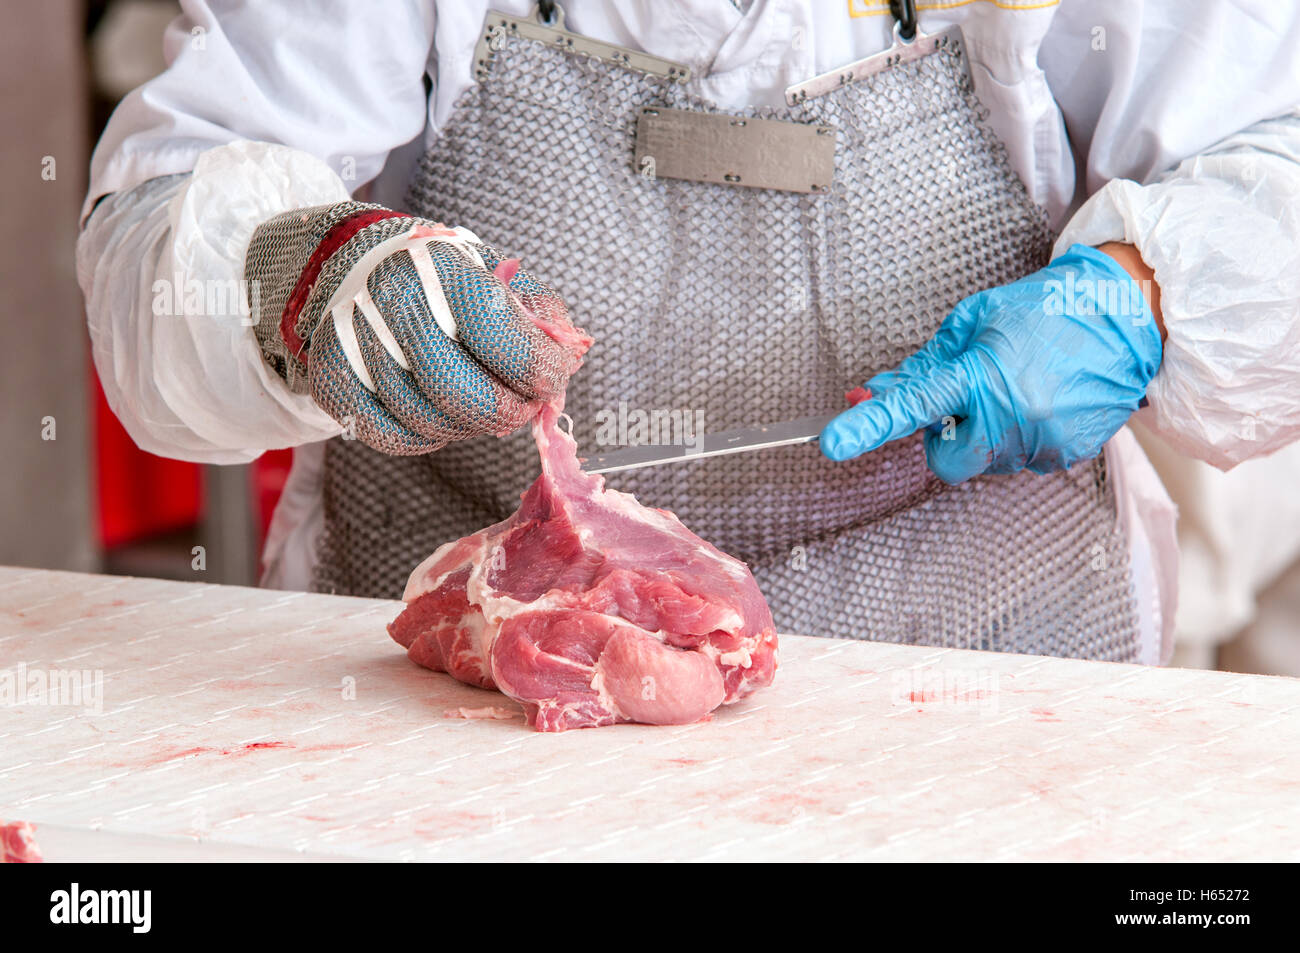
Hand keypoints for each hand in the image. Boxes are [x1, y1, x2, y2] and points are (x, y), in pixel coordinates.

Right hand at [246, 202, 590, 453]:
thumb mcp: (502, 280)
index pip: (498, 334)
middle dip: (506, 412)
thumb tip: (569, 358)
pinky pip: (391, 437)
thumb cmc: (447, 281)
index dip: (537, 372)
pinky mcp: (332, 378)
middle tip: (521, 407)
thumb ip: (543, 318)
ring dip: (467, 426)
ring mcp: (355, 341)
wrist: (361, 266)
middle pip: (460, 393)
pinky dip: (425, 438)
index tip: (550, 381)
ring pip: (429, 422)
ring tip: (477, 403)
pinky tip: (437, 413)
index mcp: (443, 267)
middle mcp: (392, 300)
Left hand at [820, 244, 1162, 482]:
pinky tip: (1043, 402)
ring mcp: (1042, 440)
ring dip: (987, 435)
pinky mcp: (1067, 454)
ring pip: (986, 463)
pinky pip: (1022, 460)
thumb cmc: (1046, 309)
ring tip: (1018, 389)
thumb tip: (875, 392)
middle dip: (945, 440)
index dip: (869, 425)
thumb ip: (924, 365)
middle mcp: (1012, 415)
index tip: (832, 443)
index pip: (913, 406)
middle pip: (947, 461)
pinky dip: (1020, 438)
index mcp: (981, 374)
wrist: (1127, 315)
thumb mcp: (975, 321)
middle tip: (965, 404)